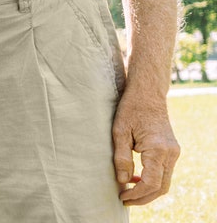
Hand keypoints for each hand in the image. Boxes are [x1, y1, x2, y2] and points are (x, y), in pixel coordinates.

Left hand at [112, 89, 179, 204]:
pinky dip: (152, 180)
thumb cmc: (130, 109)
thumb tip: (123, 181)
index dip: (137, 194)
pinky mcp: (172, 151)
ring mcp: (174, 153)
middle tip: (125, 199)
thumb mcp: (119, 132)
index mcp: (158, 150)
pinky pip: (164, 172)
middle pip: (161, 187)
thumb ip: (121, 158)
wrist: (148, 94)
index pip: (151, 183)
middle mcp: (171, 154)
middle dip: (143, 198)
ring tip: (128, 191)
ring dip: (148, 190)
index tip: (122, 197)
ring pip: (165, 182)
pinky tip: (136, 178)